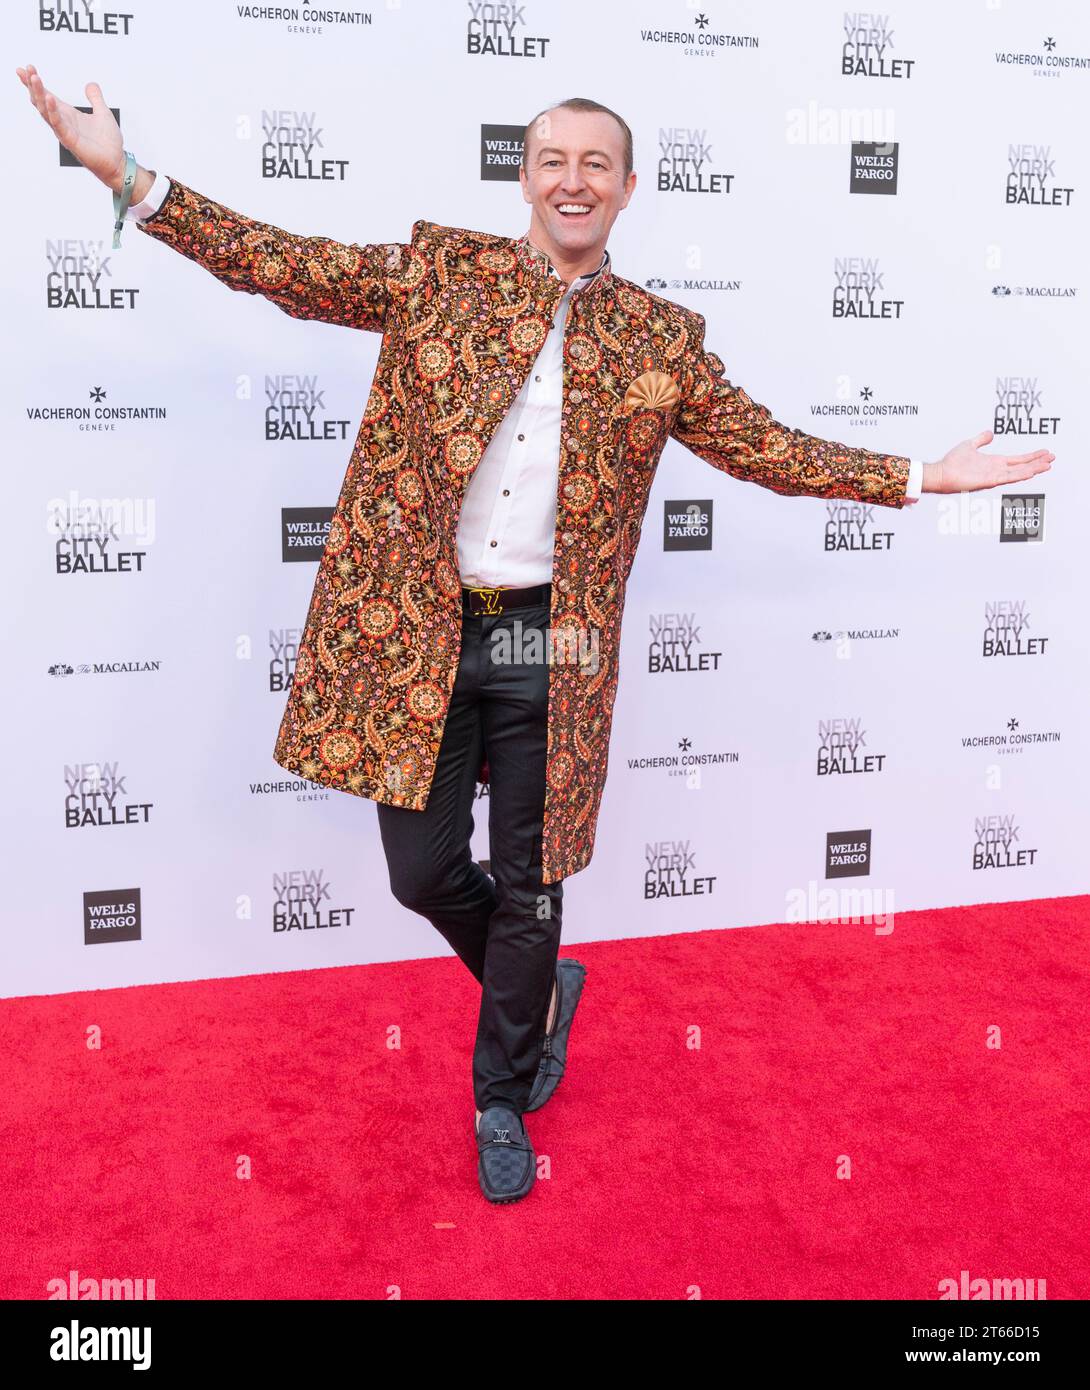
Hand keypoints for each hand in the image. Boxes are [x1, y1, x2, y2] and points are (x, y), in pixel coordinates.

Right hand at [15, 63, 125, 191]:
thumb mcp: (103, 113)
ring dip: (38, 94)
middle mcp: (63, 122)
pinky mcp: (70, 140)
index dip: (36, 83)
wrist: (116, 162)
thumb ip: (95, 98)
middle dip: (32, 86)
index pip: (47, 96)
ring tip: (34, 77)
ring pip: (45, 110)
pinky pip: (58, 124)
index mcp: (67, 114)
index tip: (27, 67)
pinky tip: (50, 98)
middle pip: (41, 101)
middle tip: (23, 69)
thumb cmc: (108, 142)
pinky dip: (53, 111)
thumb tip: (91, 84)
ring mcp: (64, 131)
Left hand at [922, 430, 1053, 494]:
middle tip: (1053, 458)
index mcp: (994, 462)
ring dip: (1033, 469)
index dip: (1031, 456)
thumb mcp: (970, 445)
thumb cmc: (952, 462)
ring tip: (1047, 465)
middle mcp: (996, 470)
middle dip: (1037, 462)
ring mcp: (993, 476)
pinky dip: (1019, 475)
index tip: (1045, 452)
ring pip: (1018, 473)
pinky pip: (1007, 478)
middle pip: (1022, 466)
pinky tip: (1030, 473)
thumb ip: (981, 439)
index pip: (1017, 459)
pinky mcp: (988, 481)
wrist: (940, 473)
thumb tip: (990, 433)